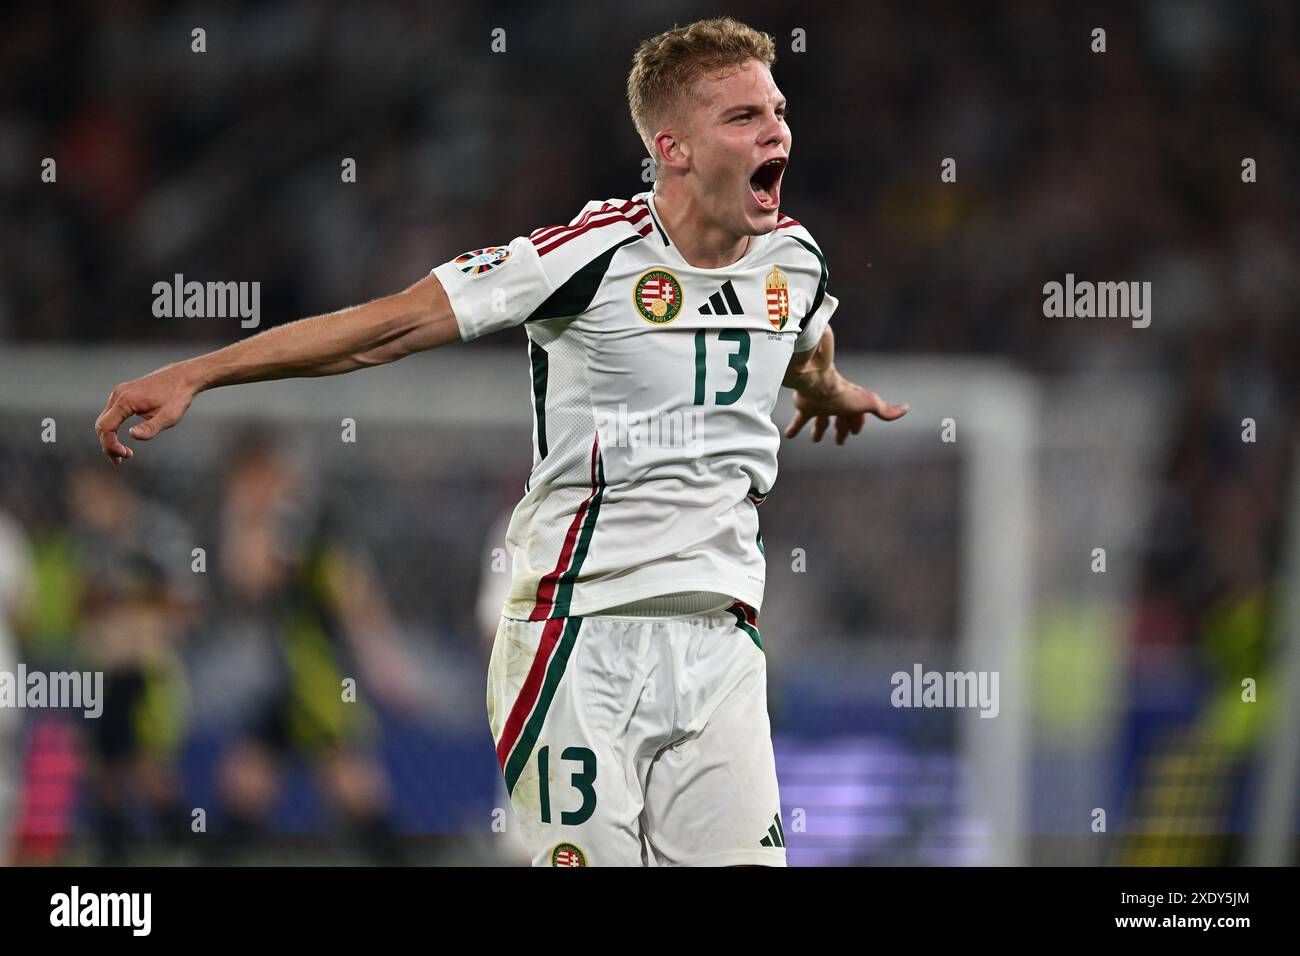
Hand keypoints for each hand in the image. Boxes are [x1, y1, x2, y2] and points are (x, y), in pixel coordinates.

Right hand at [94, 364, 197, 463]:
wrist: (184, 377)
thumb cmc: (178, 397)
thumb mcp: (169, 417)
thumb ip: (150, 428)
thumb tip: (132, 435)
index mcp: (125, 400)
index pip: (106, 427)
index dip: (111, 445)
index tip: (125, 456)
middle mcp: (118, 395)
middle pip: (101, 425)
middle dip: (108, 445)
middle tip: (121, 461)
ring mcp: (120, 393)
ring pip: (105, 419)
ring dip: (110, 438)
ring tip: (124, 453)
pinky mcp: (124, 394)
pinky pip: (112, 413)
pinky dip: (114, 428)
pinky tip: (123, 439)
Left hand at [785, 380, 907, 443]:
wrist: (817, 383)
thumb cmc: (844, 394)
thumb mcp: (868, 402)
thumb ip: (885, 409)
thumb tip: (906, 409)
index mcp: (850, 402)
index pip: (856, 415)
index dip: (856, 424)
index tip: (854, 433)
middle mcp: (834, 403)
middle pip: (838, 419)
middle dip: (840, 429)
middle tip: (839, 441)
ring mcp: (819, 405)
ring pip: (819, 420)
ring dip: (818, 430)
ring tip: (815, 439)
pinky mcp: (804, 407)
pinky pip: (799, 420)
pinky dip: (795, 428)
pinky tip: (789, 435)